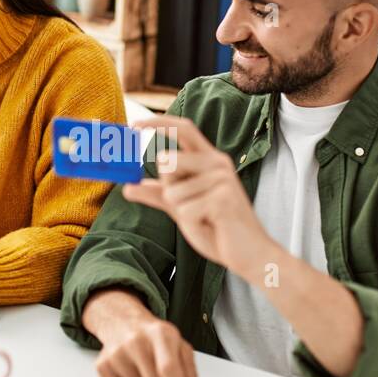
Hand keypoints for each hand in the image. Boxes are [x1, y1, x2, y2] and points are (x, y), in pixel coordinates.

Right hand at [83, 289, 204, 376]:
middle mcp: (135, 342)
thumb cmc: (154, 336)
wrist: (122, 322)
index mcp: (160, 334)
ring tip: (146, 373)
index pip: (169, 368)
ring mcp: (116, 354)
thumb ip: (190, 372)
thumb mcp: (178, 346)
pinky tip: (131, 374)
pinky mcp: (102, 366)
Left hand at [122, 115, 272, 279]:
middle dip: (167, 188)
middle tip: (192, 205)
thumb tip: (128, 187)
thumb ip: (157, 195)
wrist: (249, 253)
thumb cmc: (217, 228)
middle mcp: (217, 163)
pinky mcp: (223, 198)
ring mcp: (222, 179)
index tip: (134, 124)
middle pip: (166, 161)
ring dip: (181, 211)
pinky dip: (191, 224)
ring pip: (171, 191)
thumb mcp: (182, 208)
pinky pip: (184, 211)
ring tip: (205, 218)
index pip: (183, 129)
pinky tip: (211, 225)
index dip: (158, 123)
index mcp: (209, 159)